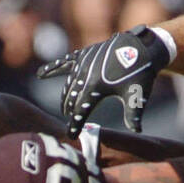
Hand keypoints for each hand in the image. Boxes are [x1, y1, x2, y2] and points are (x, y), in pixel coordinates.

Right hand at [36, 25, 170, 136]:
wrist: (143, 46)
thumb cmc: (141, 73)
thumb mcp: (137, 95)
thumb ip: (133, 114)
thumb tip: (137, 131)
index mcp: (96, 86)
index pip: (81, 110)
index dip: (75, 124)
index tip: (71, 136)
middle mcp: (86, 73)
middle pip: (71, 97)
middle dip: (70, 110)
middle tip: (70, 119)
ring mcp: (84, 62)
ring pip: (68, 84)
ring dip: (66, 96)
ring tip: (66, 106)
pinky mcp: (84, 54)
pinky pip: (64, 63)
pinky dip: (52, 69)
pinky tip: (40, 74)